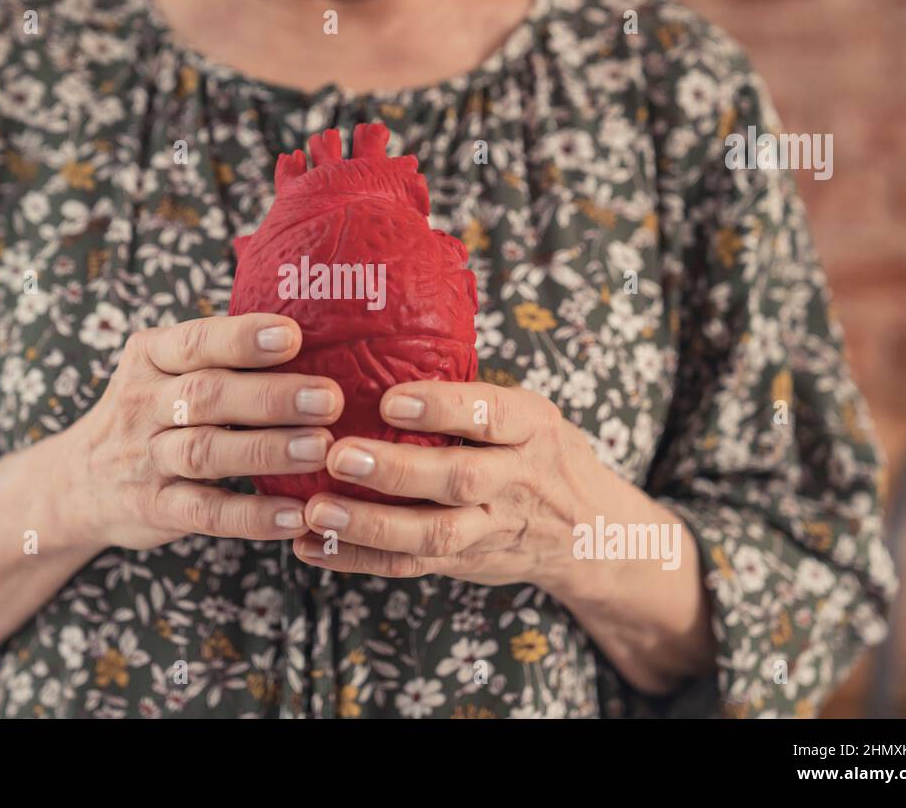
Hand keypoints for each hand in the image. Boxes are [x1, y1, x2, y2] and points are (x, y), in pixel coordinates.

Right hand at [61, 313, 343, 550]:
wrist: (81, 482)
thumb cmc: (154, 412)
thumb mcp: (167, 370)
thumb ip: (223, 355)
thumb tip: (321, 330)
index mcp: (152, 357)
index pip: (195, 341)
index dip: (242, 339)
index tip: (292, 336)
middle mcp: (144, 404)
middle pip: (207, 395)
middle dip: (271, 396)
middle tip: (329, 398)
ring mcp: (146, 459)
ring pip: (206, 452)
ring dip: (267, 450)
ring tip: (321, 448)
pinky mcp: (155, 508)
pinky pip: (206, 513)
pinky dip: (252, 516)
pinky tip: (294, 515)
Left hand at [289, 381, 583, 586]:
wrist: (594, 535)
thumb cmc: (538, 452)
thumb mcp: (529, 414)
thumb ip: (472, 394)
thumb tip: (382, 341)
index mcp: (532, 427)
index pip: (491, 414)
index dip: (442, 408)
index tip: (390, 400)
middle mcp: (516, 478)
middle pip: (459, 478)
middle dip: (397, 471)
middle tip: (339, 454)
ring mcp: (492, 527)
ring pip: (433, 533)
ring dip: (370, 524)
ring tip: (317, 511)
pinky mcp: (466, 563)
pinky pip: (411, 565)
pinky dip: (358, 559)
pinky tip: (312, 546)